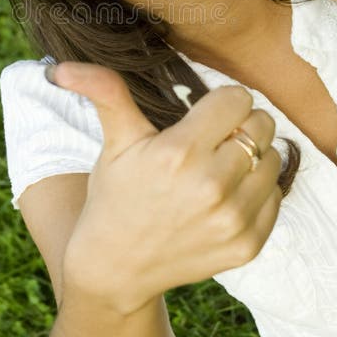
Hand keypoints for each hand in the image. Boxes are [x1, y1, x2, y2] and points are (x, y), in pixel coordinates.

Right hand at [51, 62, 282, 313]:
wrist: (116, 269)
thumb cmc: (115, 196)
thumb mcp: (115, 142)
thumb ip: (104, 93)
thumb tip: (61, 67)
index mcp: (179, 152)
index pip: (237, 99)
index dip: (220, 101)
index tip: (204, 113)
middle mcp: (211, 186)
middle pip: (261, 124)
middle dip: (240, 124)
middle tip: (214, 139)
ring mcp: (233, 219)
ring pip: (273, 157)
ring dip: (252, 156)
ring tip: (220, 166)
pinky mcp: (248, 245)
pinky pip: (276, 196)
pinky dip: (257, 191)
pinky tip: (226, 195)